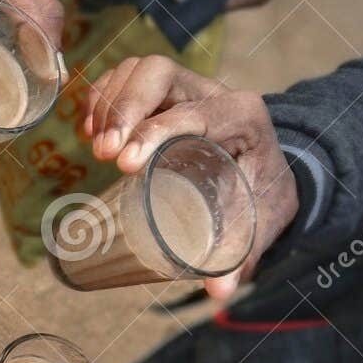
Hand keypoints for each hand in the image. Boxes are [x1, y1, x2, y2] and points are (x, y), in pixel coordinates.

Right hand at [84, 55, 298, 298]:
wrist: (272, 171)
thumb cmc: (264, 196)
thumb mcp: (262, 222)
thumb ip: (241, 255)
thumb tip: (219, 292)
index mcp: (242, 116)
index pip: (193, 112)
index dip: (155, 132)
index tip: (124, 165)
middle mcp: (213, 92)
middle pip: (157, 74)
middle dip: (124, 109)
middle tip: (102, 154)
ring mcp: (185, 86)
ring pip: (138, 70)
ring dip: (108, 102)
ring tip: (95, 145)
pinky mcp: (164, 91)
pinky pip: (126, 76)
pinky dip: (102, 96)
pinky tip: (91, 128)